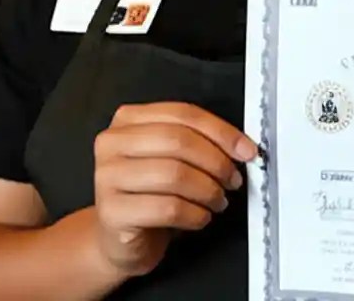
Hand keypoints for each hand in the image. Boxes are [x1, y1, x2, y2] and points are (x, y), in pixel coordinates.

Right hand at [92, 102, 258, 276]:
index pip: (183, 113)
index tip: (246, 149)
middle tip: (232, 180)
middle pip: (178, 141)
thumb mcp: (171, 160)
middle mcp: (112, 143)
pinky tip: (200, 217)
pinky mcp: (112, 212)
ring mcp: (107, 177)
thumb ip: (198, 142)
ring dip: (208, 190)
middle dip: (216, 162)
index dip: (221, 131)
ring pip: (174, 175)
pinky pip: (168, 208)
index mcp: (128, 120)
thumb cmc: (150, 196)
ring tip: (217, 201)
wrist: (121, 240)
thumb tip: (240, 145)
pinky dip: (195, 214)